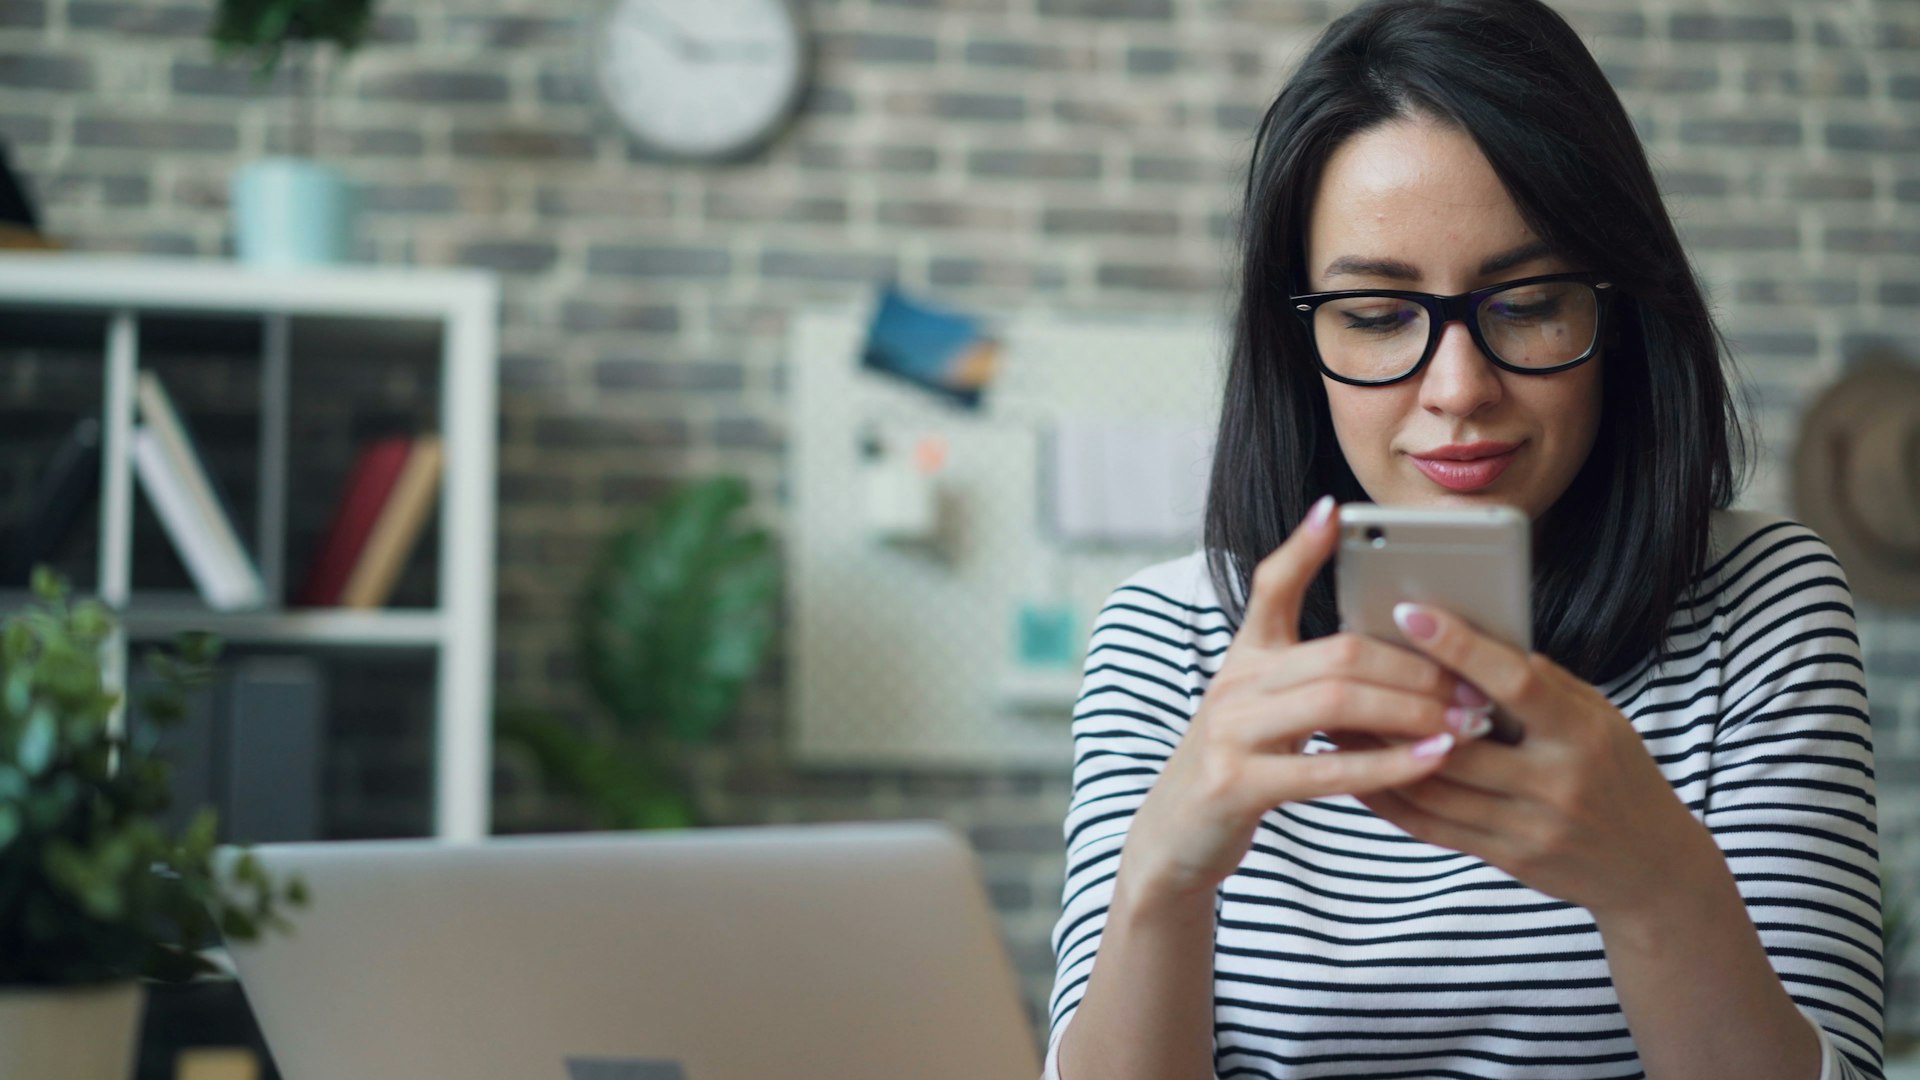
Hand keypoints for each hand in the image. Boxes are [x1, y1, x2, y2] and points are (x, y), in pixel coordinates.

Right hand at [1115, 499, 1495, 907]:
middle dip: (1415, 667)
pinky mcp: (1235, 784)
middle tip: (1474, 686)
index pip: (1270, 586)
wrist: (1174, 837)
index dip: (1303, 547)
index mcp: (1244, 658)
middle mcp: (1233, 685)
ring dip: (1412, 711)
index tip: (1337, 511)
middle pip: (1338, 652)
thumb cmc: (1237, 768)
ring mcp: (1229, 732)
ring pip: (1336, 702)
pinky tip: (1432, 760)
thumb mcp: (1260, 708)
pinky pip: (1325, 769)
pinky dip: (1388, 764)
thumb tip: (1391, 650)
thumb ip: (1310, 676)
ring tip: (1466, 723)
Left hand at [1347, 602, 1720, 919]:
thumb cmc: (1617, 771)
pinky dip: (1386, 797)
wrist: (1650, 867)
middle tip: (1341, 668)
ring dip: (1374, 752)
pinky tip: (1354, 769)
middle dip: (1394, 705)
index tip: (1407, 611)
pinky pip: (1430, 826)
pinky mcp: (1505, 858)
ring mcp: (1530, 827)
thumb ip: (1539, 684)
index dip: (1460, 646)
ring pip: (1432, 786)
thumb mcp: (1598, 717)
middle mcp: (1557, 783)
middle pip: (1458, 741)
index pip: (1515, 682)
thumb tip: (1468, 640)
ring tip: (1334, 716)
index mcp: (1583, 733)